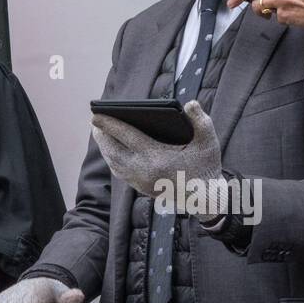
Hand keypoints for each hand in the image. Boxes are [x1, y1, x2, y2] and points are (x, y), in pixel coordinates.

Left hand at [91, 100, 222, 211]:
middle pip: (113, 151)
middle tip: (94, 121)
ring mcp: (141, 182)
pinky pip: (121, 173)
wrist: (207, 199)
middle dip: (101, 136)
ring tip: (100, 134)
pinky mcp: (142, 189)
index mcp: (157, 157)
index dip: (109, 124)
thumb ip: (201, 120)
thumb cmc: (207, 166)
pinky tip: (112, 151)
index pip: (126, 136)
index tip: (95, 114)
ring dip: (105, 148)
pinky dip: (113, 160)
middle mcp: (144, 171)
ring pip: (114, 164)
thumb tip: (190, 103)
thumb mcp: (209, 141)